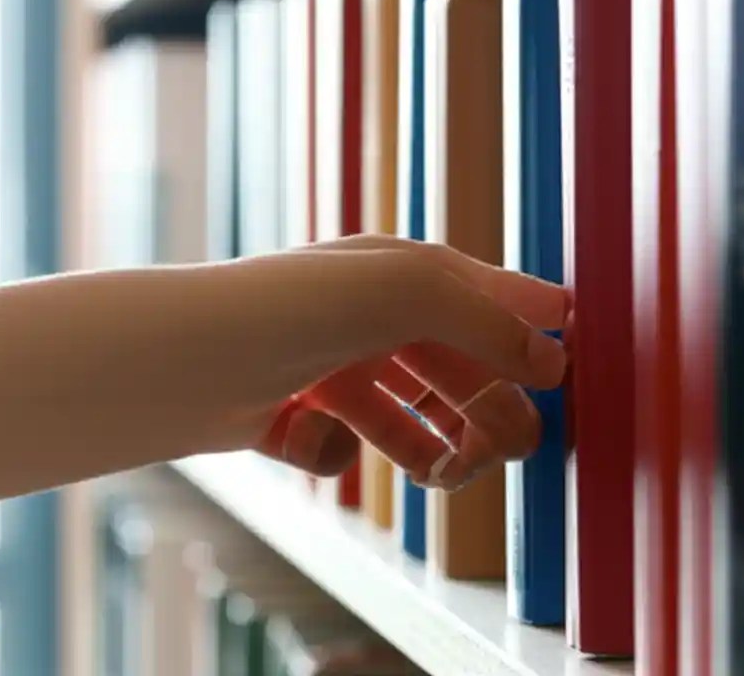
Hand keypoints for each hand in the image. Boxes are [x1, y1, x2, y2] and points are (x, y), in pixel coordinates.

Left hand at [228, 235, 567, 490]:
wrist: (183, 358)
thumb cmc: (298, 306)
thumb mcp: (412, 290)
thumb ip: (492, 320)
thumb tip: (554, 359)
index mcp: (403, 271)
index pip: (490, 295)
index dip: (531, 330)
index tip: (560, 370)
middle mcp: (368, 317)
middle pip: (457, 369)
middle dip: (490, 407)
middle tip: (510, 447)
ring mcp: (328, 366)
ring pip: (407, 417)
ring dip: (435, 447)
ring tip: (446, 473)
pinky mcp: (291, 415)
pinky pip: (338, 445)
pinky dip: (336, 449)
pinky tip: (315, 435)